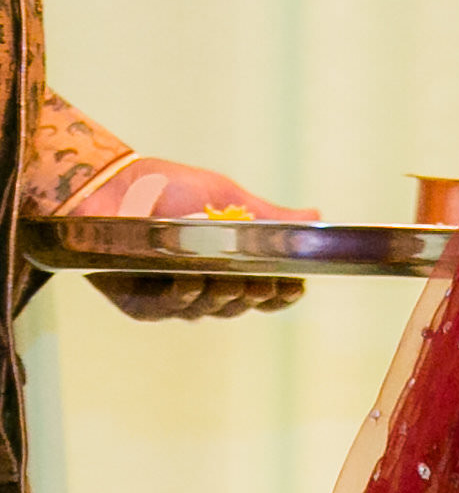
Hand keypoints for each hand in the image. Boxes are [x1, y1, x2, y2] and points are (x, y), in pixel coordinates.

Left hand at [83, 157, 316, 320]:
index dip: (284, 293)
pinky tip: (191, 282)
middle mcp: (204, 285)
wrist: (109, 182)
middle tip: (266, 283)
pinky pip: (167, 309)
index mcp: (229, 265)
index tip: (297, 284)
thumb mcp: (225, 196)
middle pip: (241, 305)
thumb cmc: (164, 186)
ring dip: (223, 298)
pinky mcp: (139, 303)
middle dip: (256, 296)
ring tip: (233, 282)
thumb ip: (268, 216)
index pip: (266, 291)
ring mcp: (172, 297)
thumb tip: (317, 216)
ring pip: (208, 310)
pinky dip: (182, 298)